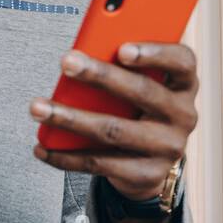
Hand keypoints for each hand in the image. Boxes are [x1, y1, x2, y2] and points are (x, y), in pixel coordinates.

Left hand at [30, 42, 198, 200]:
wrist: (151, 161)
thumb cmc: (139, 106)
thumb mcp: (143, 82)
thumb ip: (124, 65)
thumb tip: (83, 55)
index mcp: (184, 83)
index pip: (181, 62)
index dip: (155, 54)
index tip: (122, 48)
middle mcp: (183, 115)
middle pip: (142, 92)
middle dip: (100, 76)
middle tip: (67, 62)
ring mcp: (167, 148)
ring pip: (114, 130)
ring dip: (70, 118)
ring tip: (38, 107)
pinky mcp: (145, 174)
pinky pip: (100, 164)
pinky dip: (66, 156)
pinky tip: (42, 147)